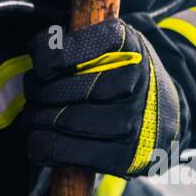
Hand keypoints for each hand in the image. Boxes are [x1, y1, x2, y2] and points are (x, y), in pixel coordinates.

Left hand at [25, 18, 180, 176]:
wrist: (162, 110)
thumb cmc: (119, 73)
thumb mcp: (106, 44)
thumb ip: (73, 40)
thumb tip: (38, 48)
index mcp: (128, 45)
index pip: (81, 48)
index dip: (50, 57)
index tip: (40, 65)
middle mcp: (135, 81)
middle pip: (67, 88)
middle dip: (38, 91)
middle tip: (32, 91)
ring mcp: (132, 120)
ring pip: (67, 122)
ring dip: (37, 120)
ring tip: (32, 116)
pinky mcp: (124, 155)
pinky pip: (71, 154)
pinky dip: (44, 147)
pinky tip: (38, 140)